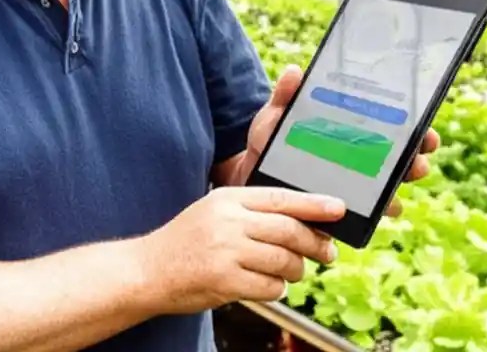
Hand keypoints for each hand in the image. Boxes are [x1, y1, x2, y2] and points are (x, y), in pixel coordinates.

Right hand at [133, 186, 344, 315]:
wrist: (148, 270)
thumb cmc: (185, 242)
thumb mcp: (214, 212)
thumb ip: (252, 212)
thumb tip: (303, 221)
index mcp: (227, 199)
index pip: (281, 198)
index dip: (314, 204)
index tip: (338, 209)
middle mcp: (228, 222)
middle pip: (290, 231)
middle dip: (316, 244)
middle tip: (327, 252)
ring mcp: (226, 252)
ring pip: (285, 262)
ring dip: (294, 271)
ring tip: (287, 272)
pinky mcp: (225, 281)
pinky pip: (271, 288)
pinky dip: (276, 290)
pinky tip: (263, 285)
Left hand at [231, 65, 441, 216]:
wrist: (251, 174)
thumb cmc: (269, 141)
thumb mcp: (275, 115)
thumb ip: (285, 96)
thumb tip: (295, 72)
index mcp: (353, 130)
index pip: (394, 127)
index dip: (416, 129)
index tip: (425, 129)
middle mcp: (361, 158)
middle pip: (401, 159)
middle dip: (415, 160)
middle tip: (416, 160)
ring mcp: (354, 185)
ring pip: (390, 189)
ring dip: (399, 189)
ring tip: (397, 190)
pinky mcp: (341, 207)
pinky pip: (368, 213)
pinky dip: (379, 212)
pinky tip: (381, 210)